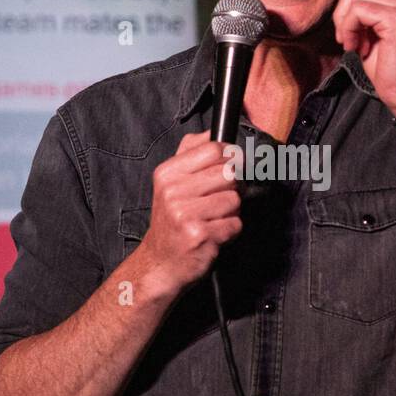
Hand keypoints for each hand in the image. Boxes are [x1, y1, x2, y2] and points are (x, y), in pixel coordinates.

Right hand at [137, 130, 242, 295]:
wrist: (160, 263)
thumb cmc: (172, 221)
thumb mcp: (170, 183)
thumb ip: (190, 154)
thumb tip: (212, 132)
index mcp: (167, 173)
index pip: (214, 149)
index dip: (229, 158)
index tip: (227, 169)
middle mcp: (173, 191)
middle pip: (229, 173)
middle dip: (231, 189)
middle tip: (217, 202)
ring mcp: (185, 214)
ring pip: (234, 200)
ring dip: (231, 213)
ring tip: (212, 220)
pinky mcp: (200, 236)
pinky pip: (235, 224)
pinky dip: (230, 231)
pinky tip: (213, 234)